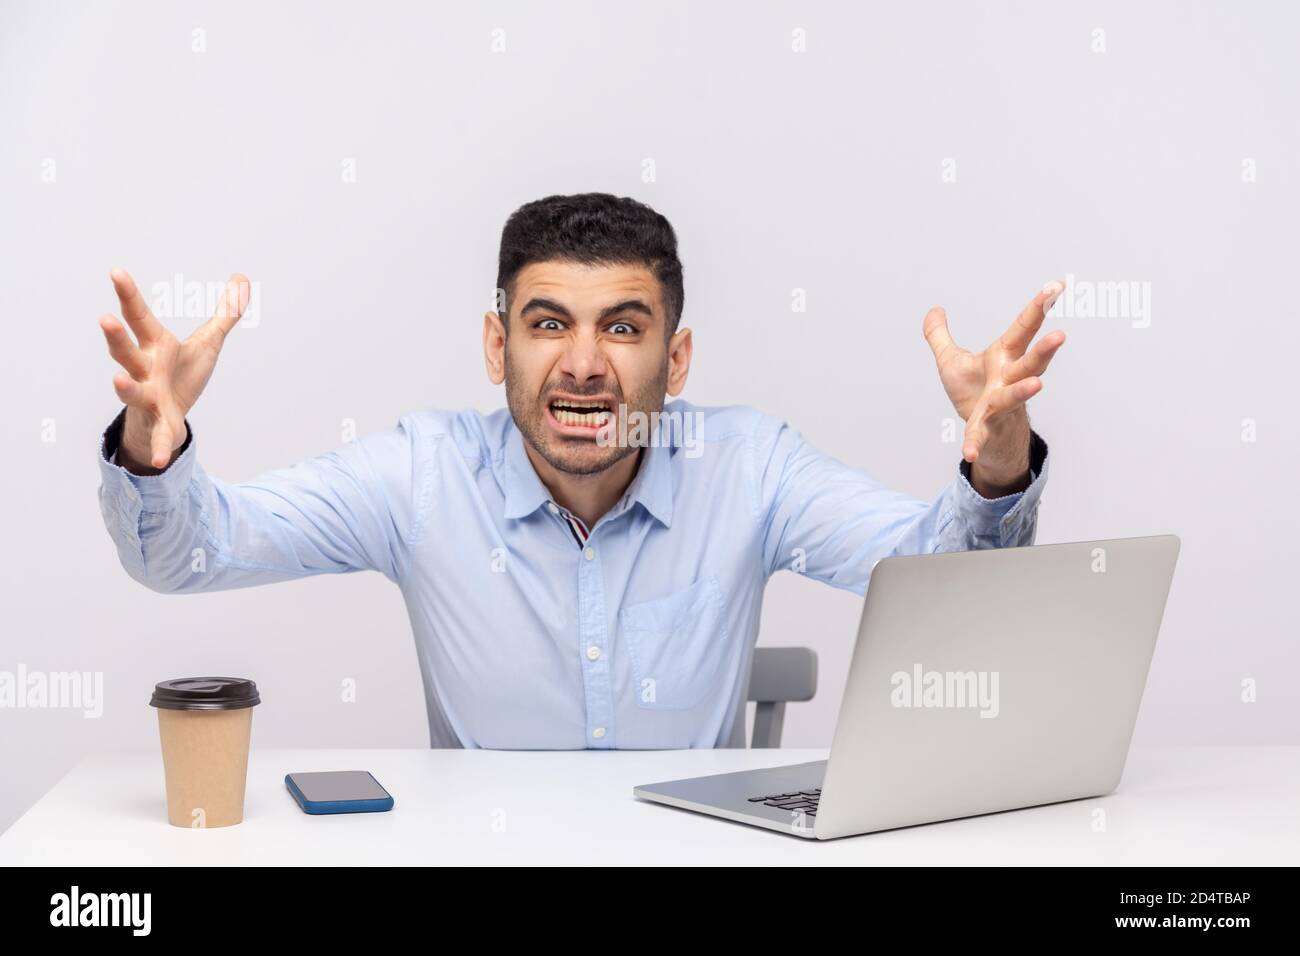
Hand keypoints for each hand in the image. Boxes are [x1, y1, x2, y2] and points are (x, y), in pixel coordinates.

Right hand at [99, 268, 249, 469]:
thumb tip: (241, 279)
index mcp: (155, 346)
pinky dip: (160, 447)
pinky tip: (162, 462)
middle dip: (115, 337)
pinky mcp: (160, 423)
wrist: (170, 416)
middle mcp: (145, 369)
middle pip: (125, 351)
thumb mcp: (208, 342)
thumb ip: (225, 313)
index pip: (138, 316)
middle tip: (104, 319)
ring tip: (118, 378)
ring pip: (131, 390)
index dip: (128, 294)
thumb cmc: (182, 374)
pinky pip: (160, 436)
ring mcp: (148, 397)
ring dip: (124, 385)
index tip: (116, 271)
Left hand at [923, 280, 1065, 481]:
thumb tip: (933, 310)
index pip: (1024, 328)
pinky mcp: (985, 428)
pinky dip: (974, 445)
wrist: (985, 434)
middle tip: (1060, 336)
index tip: (1057, 286)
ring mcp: (999, 404)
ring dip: (1025, 390)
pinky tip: (969, 455)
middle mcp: (1008, 379)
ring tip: (1037, 384)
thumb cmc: (972, 392)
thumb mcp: (950, 360)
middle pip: (1031, 362)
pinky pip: (979, 437)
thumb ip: (940, 336)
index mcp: (1003, 357)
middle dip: (1044, 350)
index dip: (1040, 307)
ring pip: (1015, 396)